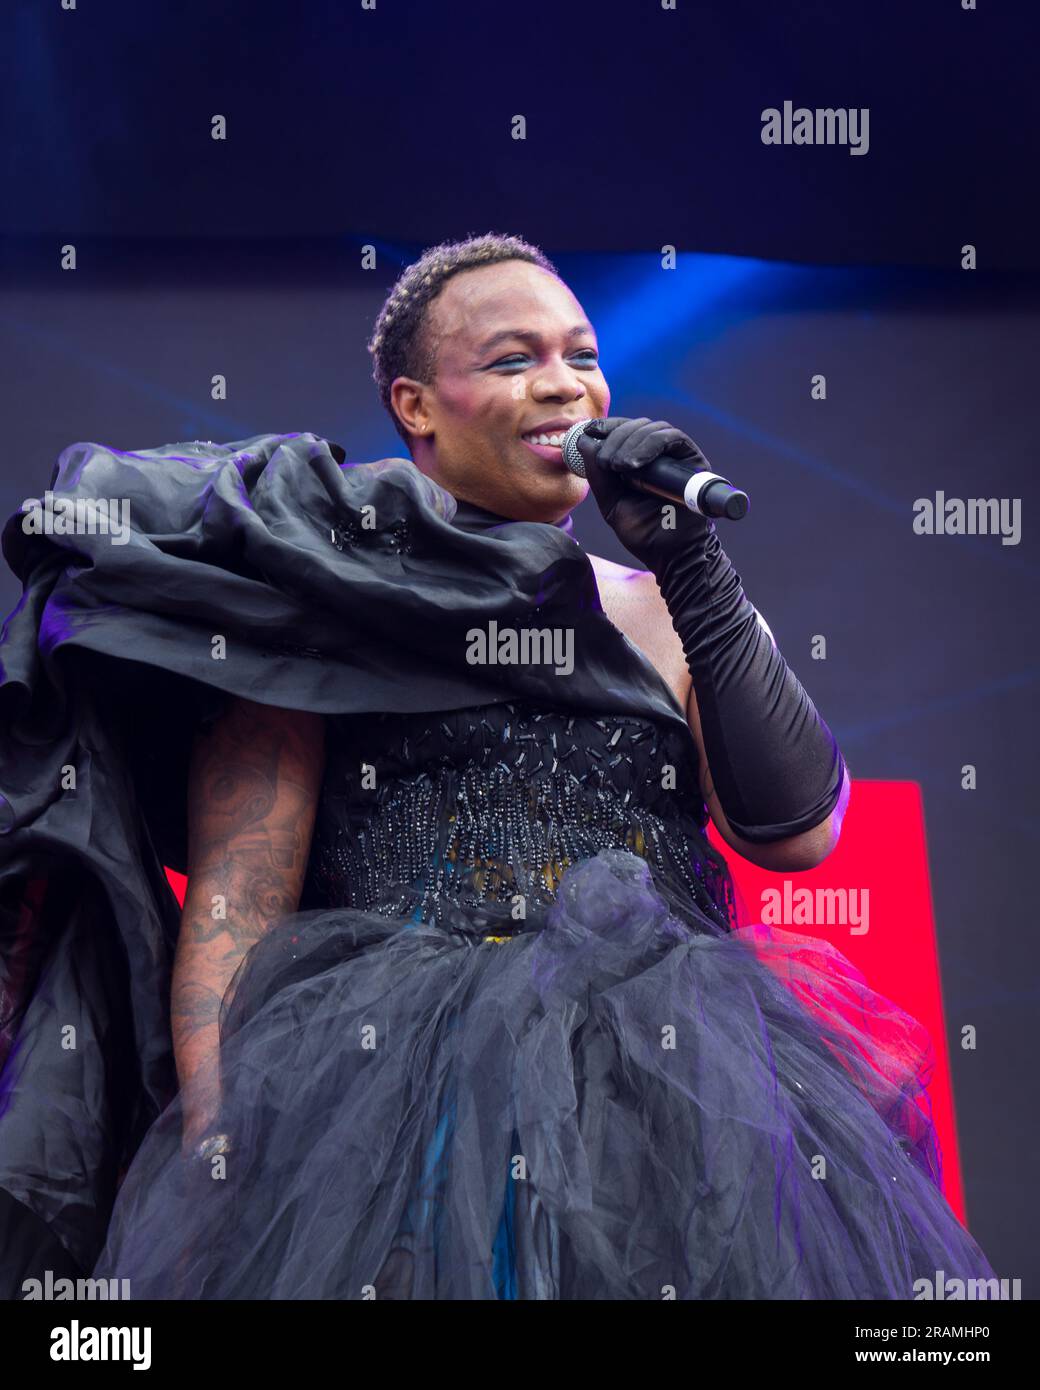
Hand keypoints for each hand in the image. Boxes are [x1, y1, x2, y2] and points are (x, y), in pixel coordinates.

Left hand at [578, 417, 713, 574]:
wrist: (669, 555)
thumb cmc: (644, 532)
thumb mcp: (611, 501)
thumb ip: (598, 474)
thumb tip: (584, 441)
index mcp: (642, 461)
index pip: (627, 431)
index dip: (609, 426)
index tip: (590, 430)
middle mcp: (661, 456)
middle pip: (639, 426)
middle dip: (616, 437)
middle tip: (604, 461)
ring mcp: (678, 457)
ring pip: (654, 429)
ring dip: (630, 441)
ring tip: (616, 465)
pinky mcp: (694, 462)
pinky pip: (674, 439)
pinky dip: (650, 445)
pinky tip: (633, 465)